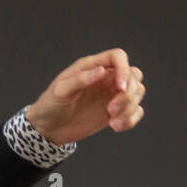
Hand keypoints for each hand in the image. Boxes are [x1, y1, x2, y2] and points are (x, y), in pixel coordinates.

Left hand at [25, 48, 145, 145]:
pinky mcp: (115, 111)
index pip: (118, 57)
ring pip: (137, 92)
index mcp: (90, 67)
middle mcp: (104, 78)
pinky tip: (115, 126)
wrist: (48, 129)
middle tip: (111, 109)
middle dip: (129, 93)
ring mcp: (111, 94)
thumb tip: (101, 71)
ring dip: (130, 108)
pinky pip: (136, 110)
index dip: (124, 68)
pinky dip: (131, 119)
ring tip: (112, 121)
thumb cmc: (50, 105)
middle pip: (133, 75)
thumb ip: (80, 79)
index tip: (119, 87)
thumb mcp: (60, 91)